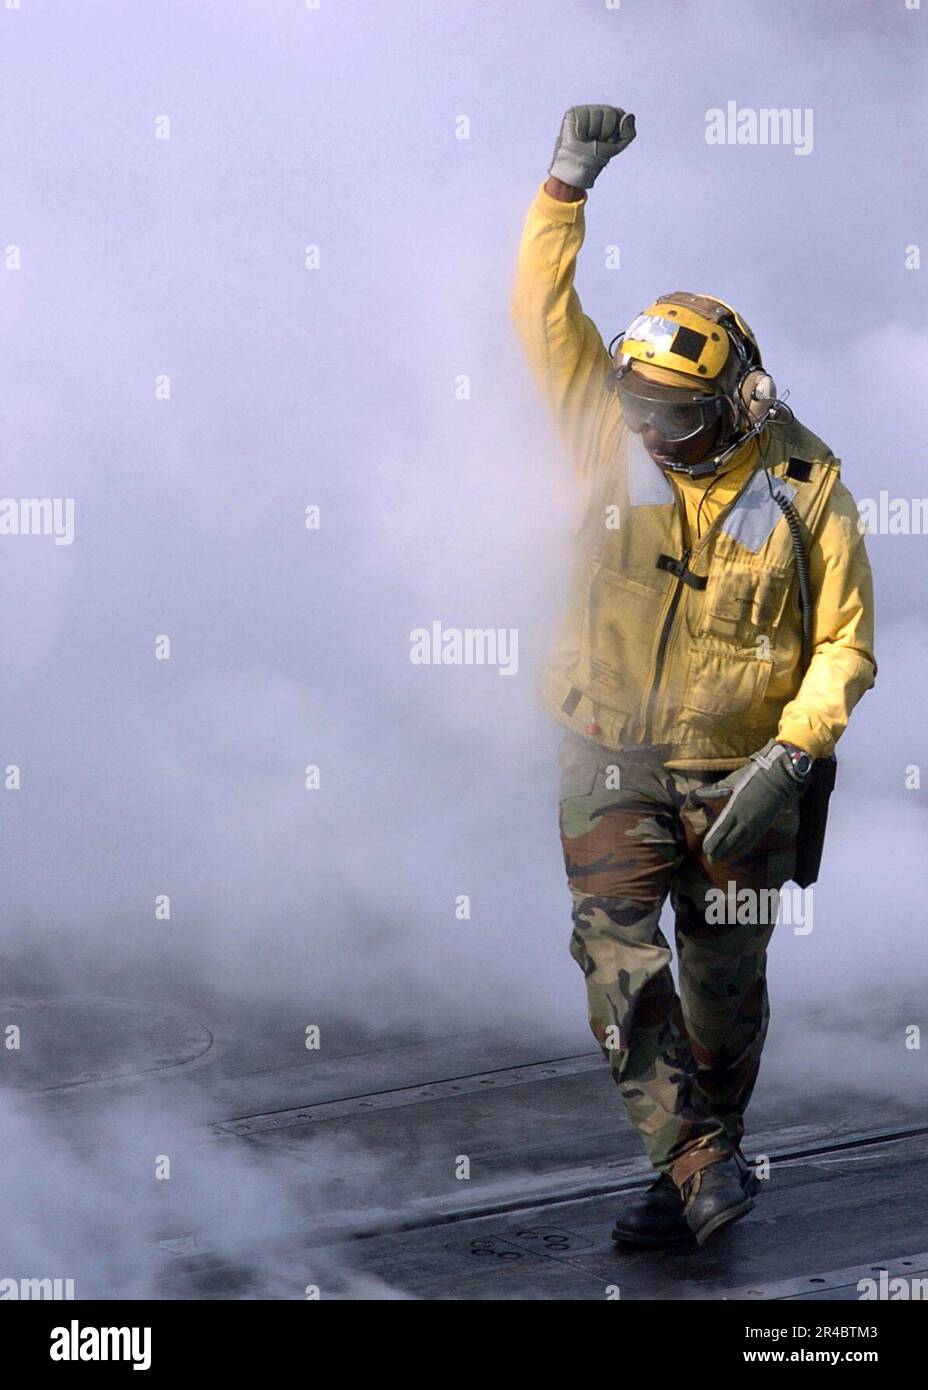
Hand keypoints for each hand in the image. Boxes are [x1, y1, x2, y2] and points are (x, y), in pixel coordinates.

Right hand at [548, 105, 635, 189]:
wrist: (579, 163)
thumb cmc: (598, 154)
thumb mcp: (619, 146)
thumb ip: (629, 132)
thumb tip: (628, 116)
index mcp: (614, 115)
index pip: (619, 114)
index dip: (613, 131)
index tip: (607, 140)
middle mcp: (601, 109)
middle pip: (609, 111)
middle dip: (604, 131)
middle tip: (597, 140)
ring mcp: (588, 109)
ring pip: (595, 114)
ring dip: (591, 133)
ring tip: (587, 139)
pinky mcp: (574, 112)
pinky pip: (582, 117)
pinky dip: (581, 131)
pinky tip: (579, 136)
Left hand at [700, 741, 804, 864]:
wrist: (777, 777)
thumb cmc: (752, 776)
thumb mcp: (730, 781)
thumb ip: (714, 790)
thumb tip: (698, 793)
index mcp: (733, 810)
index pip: (720, 832)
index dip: (712, 843)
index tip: (705, 849)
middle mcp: (743, 822)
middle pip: (728, 843)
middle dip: (719, 852)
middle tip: (711, 859)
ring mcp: (755, 825)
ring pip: (740, 845)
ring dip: (730, 853)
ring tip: (721, 860)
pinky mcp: (764, 826)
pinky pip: (752, 842)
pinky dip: (743, 849)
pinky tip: (738, 853)